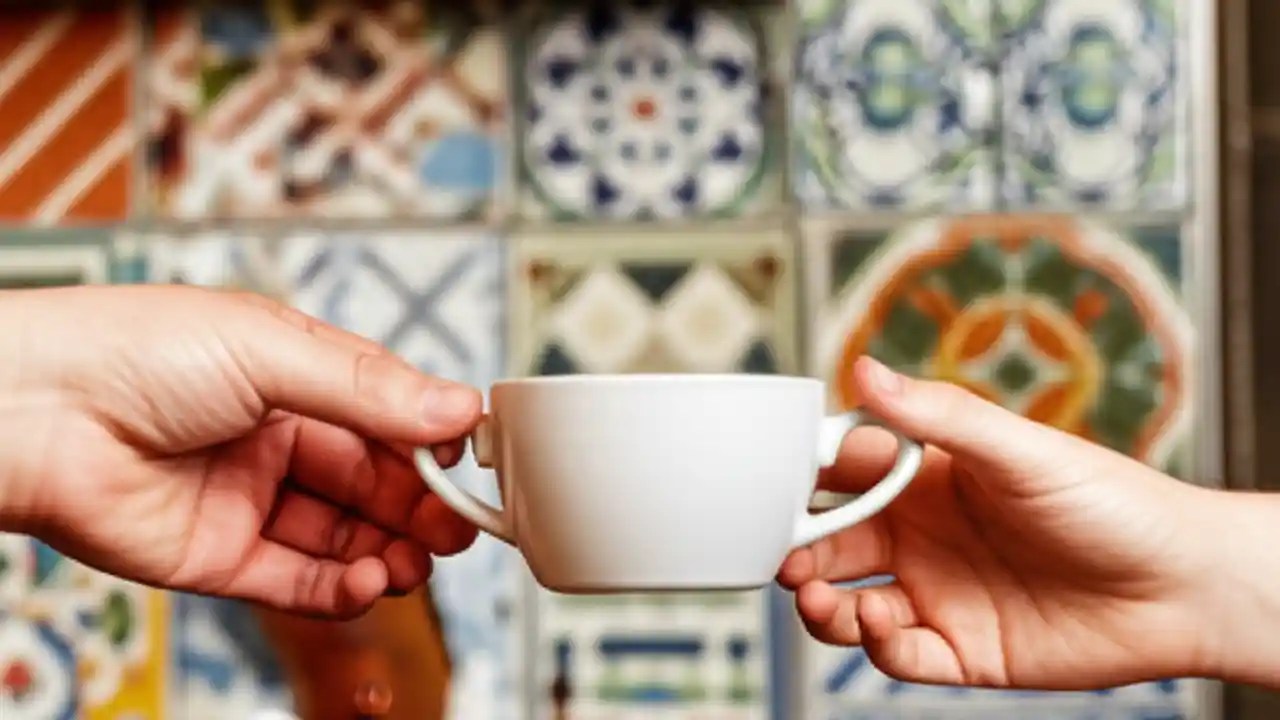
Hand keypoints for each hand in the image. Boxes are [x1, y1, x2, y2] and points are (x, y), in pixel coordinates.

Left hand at [0, 285, 480, 617]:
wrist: (32, 412)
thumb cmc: (133, 351)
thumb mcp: (271, 351)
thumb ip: (369, 390)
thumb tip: (457, 407)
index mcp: (294, 375)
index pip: (386, 415)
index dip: (431, 440)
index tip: (473, 461)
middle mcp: (277, 438)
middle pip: (375, 481)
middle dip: (423, 505)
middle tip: (463, 525)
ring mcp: (251, 500)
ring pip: (346, 535)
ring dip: (392, 549)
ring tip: (420, 558)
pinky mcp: (222, 558)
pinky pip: (300, 580)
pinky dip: (345, 586)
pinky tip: (372, 577)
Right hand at [779, 357, 1223, 689]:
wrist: (1183, 587)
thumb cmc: (1112, 502)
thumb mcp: (1019, 450)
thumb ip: (938, 416)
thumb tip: (866, 371)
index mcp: (929, 477)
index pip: (844, 469)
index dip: (801, 475)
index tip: (762, 480)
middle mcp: (925, 534)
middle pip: (832, 542)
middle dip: (795, 547)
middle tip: (781, 553)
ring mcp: (940, 593)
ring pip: (848, 602)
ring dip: (820, 603)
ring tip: (818, 596)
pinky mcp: (962, 650)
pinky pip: (898, 653)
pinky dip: (876, 645)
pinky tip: (883, 628)